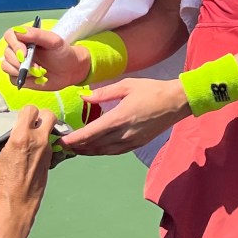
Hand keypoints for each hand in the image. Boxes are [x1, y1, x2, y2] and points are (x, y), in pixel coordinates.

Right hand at [0, 26, 88, 90]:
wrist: (70, 70)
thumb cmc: (62, 52)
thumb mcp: (54, 41)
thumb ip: (37, 35)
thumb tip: (19, 31)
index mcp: (25, 37)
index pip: (9, 35)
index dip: (14, 45)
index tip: (25, 53)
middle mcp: (18, 49)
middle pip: (7, 53)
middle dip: (21, 62)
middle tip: (37, 67)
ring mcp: (17, 63)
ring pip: (6, 66)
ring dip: (22, 71)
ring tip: (39, 72)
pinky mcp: (19, 76)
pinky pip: (12, 79)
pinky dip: (23, 80)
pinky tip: (36, 78)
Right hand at [0, 106, 54, 222]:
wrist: (16, 204)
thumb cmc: (2, 183)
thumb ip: (11, 140)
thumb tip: (15, 132)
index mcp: (22, 137)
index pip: (30, 109)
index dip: (26, 112)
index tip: (21, 118)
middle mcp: (38, 140)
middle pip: (50, 114)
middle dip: (42, 115)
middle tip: (33, 123)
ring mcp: (47, 150)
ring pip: (51, 130)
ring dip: (44, 130)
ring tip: (32, 139)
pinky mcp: (51, 160)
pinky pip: (49, 144)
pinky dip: (43, 144)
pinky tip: (33, 153)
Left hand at [58, 79, 189, 156]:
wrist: (176, 102)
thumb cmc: (152, 90)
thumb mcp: (127, 85)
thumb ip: (103, 93)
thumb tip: (83, 97)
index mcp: (119, 118)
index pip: (89, 133)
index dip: (73, 139)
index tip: (61, 140)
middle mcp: (123, 133)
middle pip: (94, 145)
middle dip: (77, 147)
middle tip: (63, 146)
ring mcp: (131, 141)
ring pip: (103, 151)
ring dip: (88, 151)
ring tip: (76, 149)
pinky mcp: (137, 144)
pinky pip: (114, 152)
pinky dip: (101, 151)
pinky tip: (95, 148)